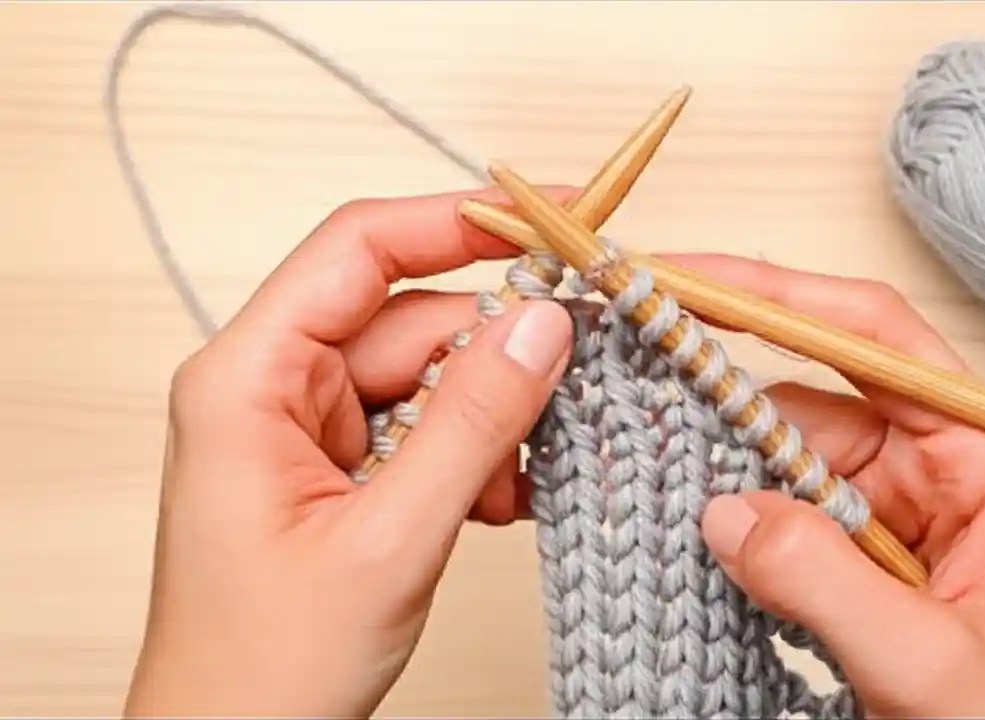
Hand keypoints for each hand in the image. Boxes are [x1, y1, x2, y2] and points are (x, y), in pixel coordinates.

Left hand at [124, 189, 575, 716]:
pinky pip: (429, 429)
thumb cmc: (263, 669)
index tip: (550, 213)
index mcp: (248, 379)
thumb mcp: (388, 539)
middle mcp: (277, 389)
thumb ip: (471, 423)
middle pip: (413, 319)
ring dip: (493, 421)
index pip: (359, 251)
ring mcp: (312, 431)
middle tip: (580, 374)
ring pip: (432, 378)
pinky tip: (502, 499)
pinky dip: (477, 457)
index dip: (457, 219)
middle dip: (497, 355)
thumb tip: (544, 324)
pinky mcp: (346, 470)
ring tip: (524, 477)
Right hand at [675, 255, 984, 717]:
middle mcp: (933, 466)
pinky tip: (683, 520)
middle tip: (636, 370)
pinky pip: (776, 509)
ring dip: (718, 458)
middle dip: (725, 383)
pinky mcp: (852, 555)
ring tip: (646, 461)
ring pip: (781, 451)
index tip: (693, 279)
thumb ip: (828, 583)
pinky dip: (728, 513)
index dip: (780, 296)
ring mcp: (887, 509)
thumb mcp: (930, 663)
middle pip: (813, 388)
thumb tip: (725, 512)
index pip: (878, 341)